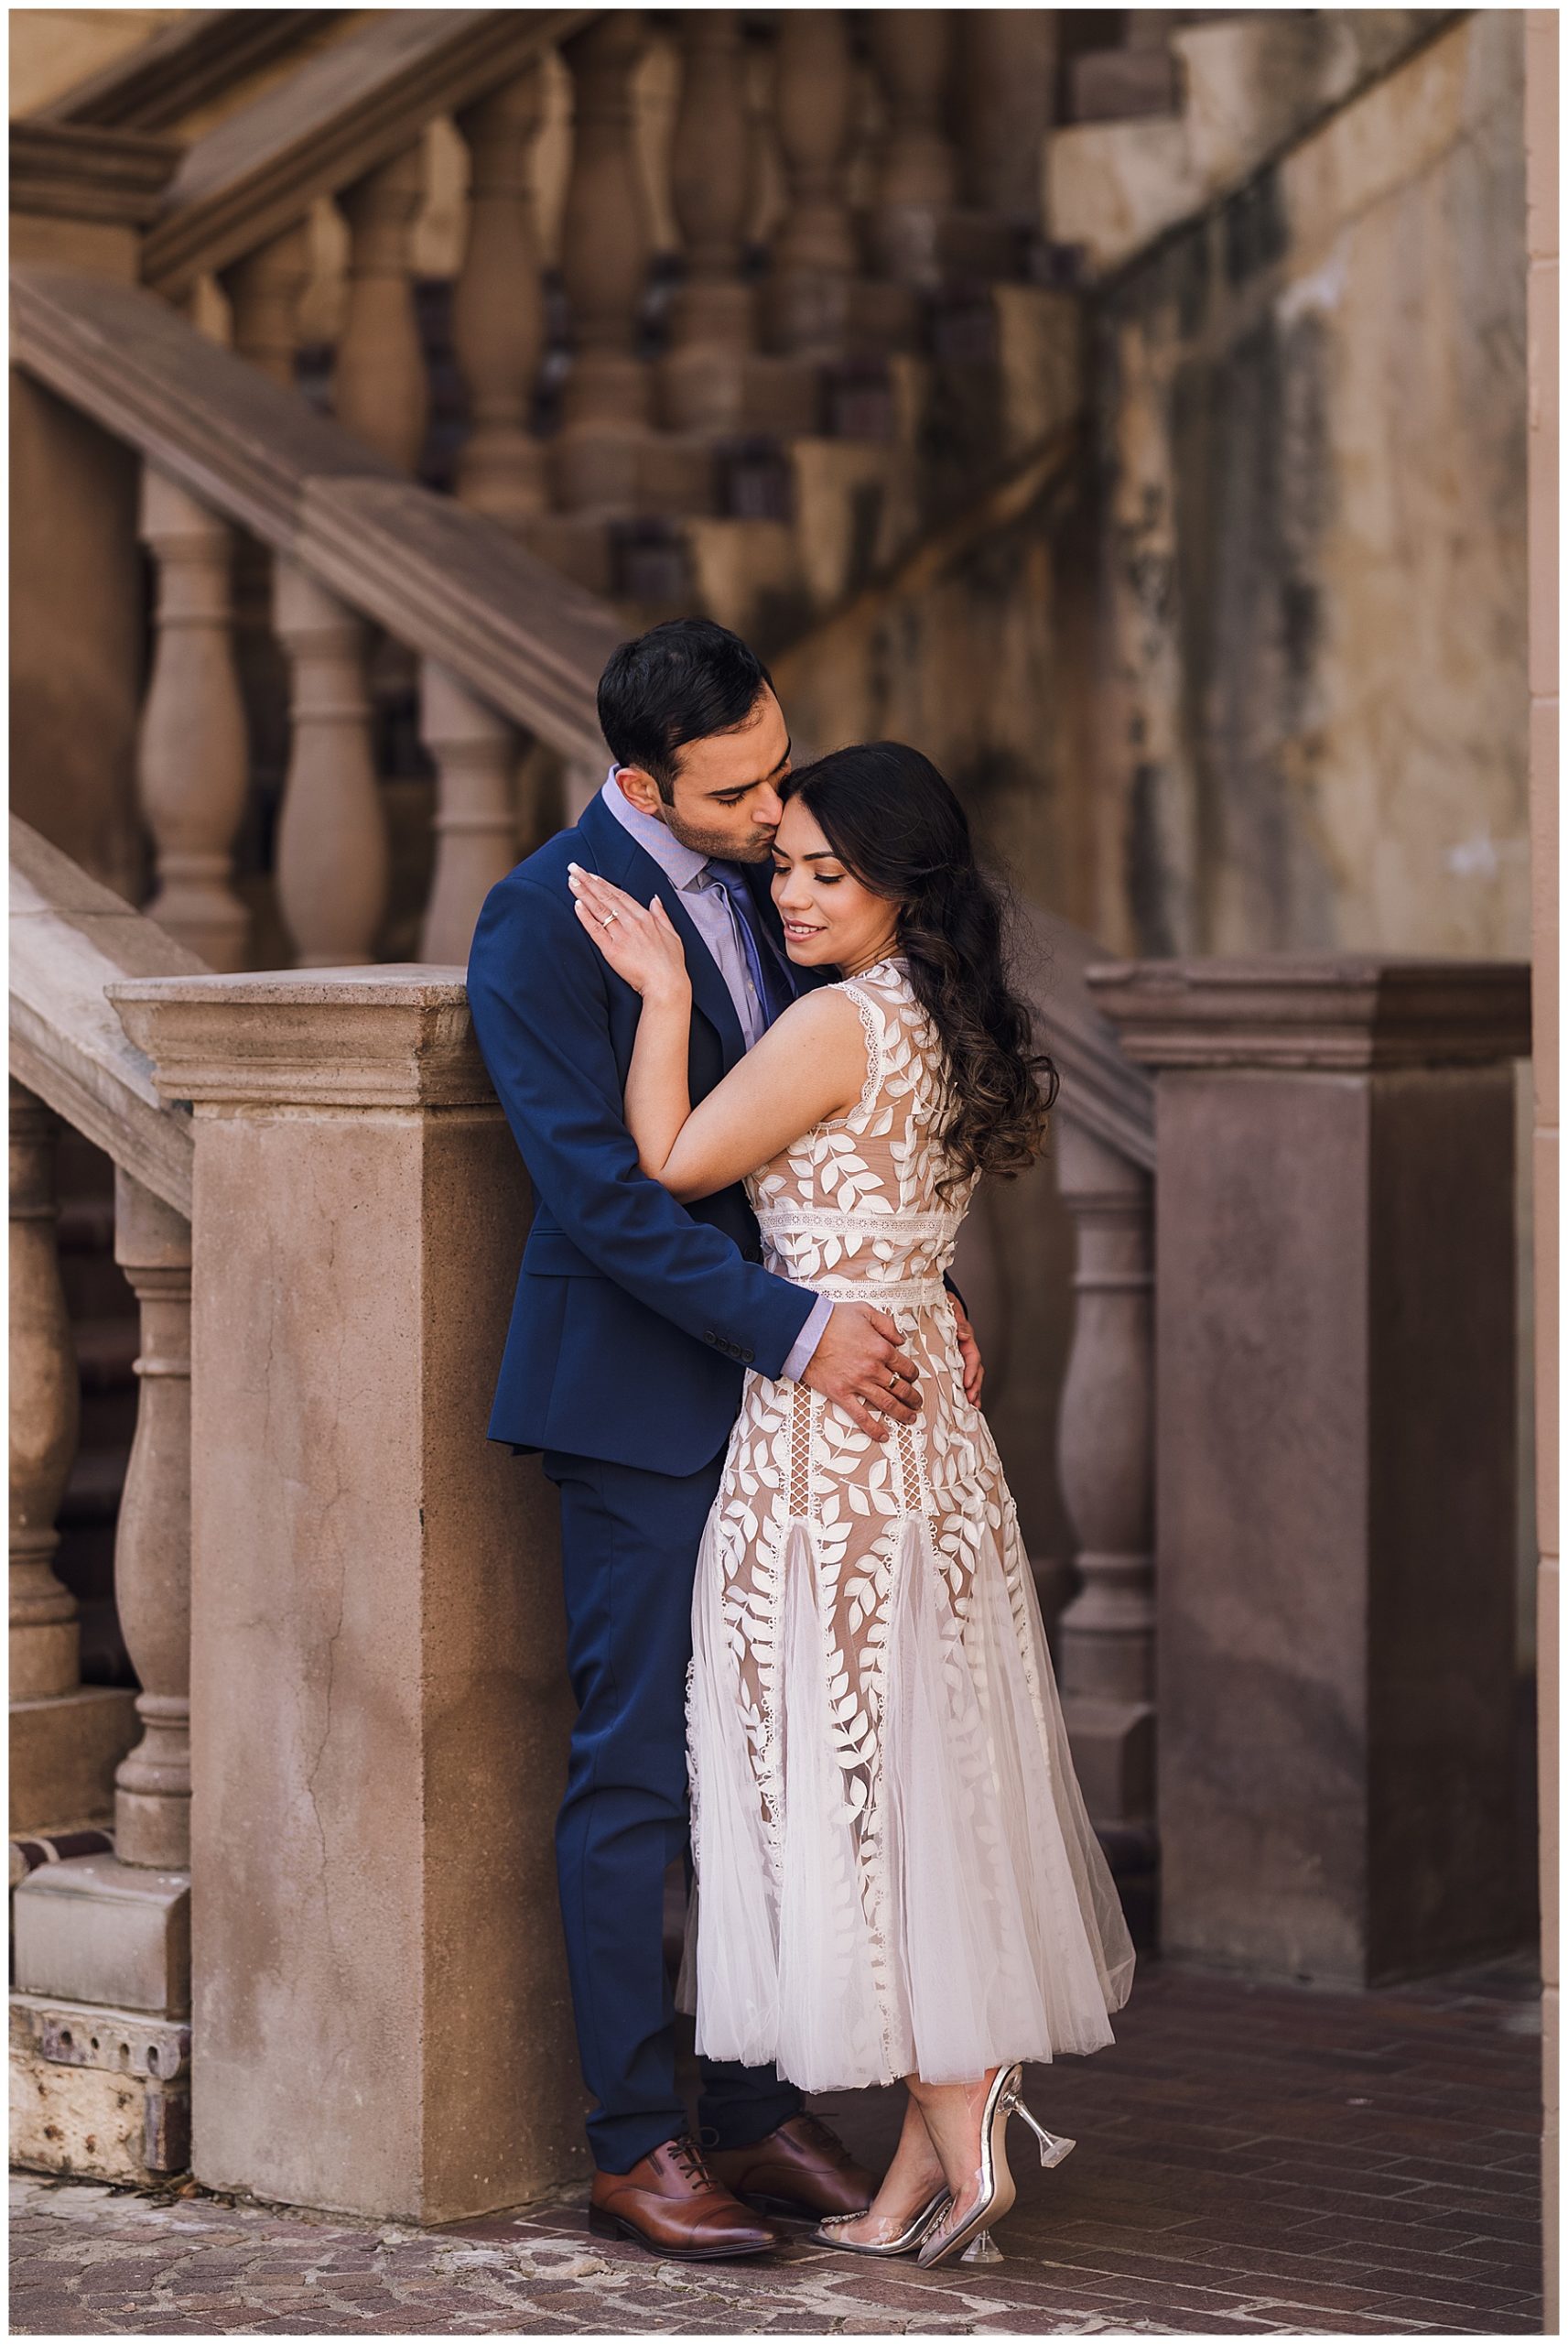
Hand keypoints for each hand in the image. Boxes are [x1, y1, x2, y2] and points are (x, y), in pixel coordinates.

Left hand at [568, 865, 688, 1000]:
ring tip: (571, 881)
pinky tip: (576, 905)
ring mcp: (622, 936)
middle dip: (589, 881)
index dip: (604, 884)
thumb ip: (662, 915)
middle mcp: (632, 923)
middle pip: (606, 897)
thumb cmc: (671, 964)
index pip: (620, 895)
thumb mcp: (673, 934)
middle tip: (574, 868)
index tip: (591, 875)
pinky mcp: (612, 951)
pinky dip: (585, 917)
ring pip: (599, 909)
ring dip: (584, 893)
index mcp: (646, 918)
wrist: (667, 985)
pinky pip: (596, 930)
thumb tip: (655, 900)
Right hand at [801, 1302, 921, 1442]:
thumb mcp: (865, 1310)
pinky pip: (861, 1416)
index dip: (913, 1375)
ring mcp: (857, 1384)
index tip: (913, 1379)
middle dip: (912, 1398)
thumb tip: (900, 1340)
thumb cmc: (832, 1319)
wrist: (804, 1331)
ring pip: (887, 1404)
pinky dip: (873, 1428)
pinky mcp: (841, 1394)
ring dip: (902, 1413)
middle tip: (917, 1403)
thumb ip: (886, 1325)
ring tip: (910, 1418)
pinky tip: (883, 1435)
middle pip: (900, 1388)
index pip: (906, 1367)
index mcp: (881, 1349)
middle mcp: (873, 1369)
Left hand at [950, 1292, 983, 1406]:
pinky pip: (959, 1376)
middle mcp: (964, 1348)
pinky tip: (965, 1403)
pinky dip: (964, 1389)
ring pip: (970, 1375)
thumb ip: (957, 1318)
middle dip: (974, 1386)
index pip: (972, 1356)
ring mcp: (959, 1355)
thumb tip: (963, 1333)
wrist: (933, 1301)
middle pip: (975, 1370)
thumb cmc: (941, 1304)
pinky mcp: (951, 1360)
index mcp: (965, 1338)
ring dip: (972, 1391)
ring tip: (972, 1405)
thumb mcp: (950, 1306)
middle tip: (971, 1399)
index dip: (971, 1370)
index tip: (967, 1382)